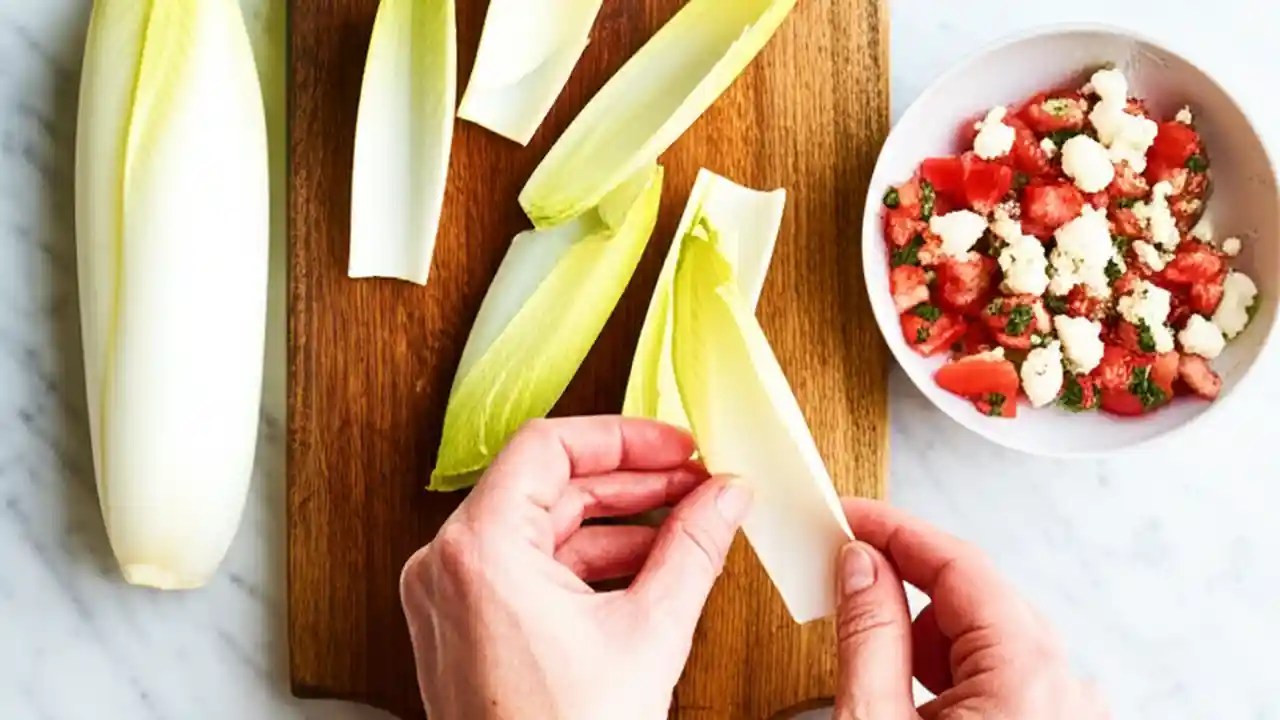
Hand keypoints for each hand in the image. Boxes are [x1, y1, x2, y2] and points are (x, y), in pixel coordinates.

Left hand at [400, 416, 752, 719]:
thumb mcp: (649, 632)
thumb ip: (694, 547)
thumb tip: (726, 496)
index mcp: (480, 550)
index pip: (549, 446)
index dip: (622, 436)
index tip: (674, 445)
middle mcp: (448, 565)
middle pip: (545, 485)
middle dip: (628, 482)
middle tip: (692, 481)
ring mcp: (449, 597)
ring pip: (539, 528)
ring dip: (613, 522)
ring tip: (682, 524)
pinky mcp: (463, 625)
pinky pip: (526, 567)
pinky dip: (584, 561)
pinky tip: (643, 566)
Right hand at [832, 499, 1109, 718]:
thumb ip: (869, 635)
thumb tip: (861, 565)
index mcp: (1028, 677)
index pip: (959, 565)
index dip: (894, 530)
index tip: (848, 516)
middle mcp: (1065, 690)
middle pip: (976, 597)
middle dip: (906, 583)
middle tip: (844, 575)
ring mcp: (1066, 714)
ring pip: (989, 638)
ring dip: (929, 637)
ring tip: (878, 669)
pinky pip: (1005, 677)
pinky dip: (955, 673)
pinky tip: (913, 699)